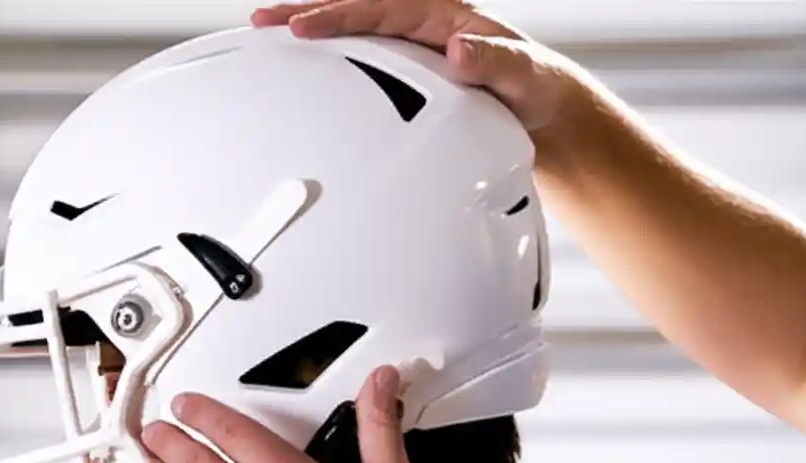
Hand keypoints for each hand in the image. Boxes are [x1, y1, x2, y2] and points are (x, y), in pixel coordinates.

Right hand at [251, 0, 570, 131]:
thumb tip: (462, 50)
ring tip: (264, 36)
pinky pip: (360, 61)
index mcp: (442, 17)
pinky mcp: (405, 74)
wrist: (542, 109)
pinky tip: (299, 72)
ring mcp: (409, 49)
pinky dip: (328, 61)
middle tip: (263, 21)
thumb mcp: (524, 75)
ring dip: (311, 32)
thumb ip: (495, 61)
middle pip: (354, 12)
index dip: (338, 17)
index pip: (379, 10)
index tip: (303, 26)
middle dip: (307, 13)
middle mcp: (420, 27)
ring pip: (352, 35)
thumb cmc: (534, 88)